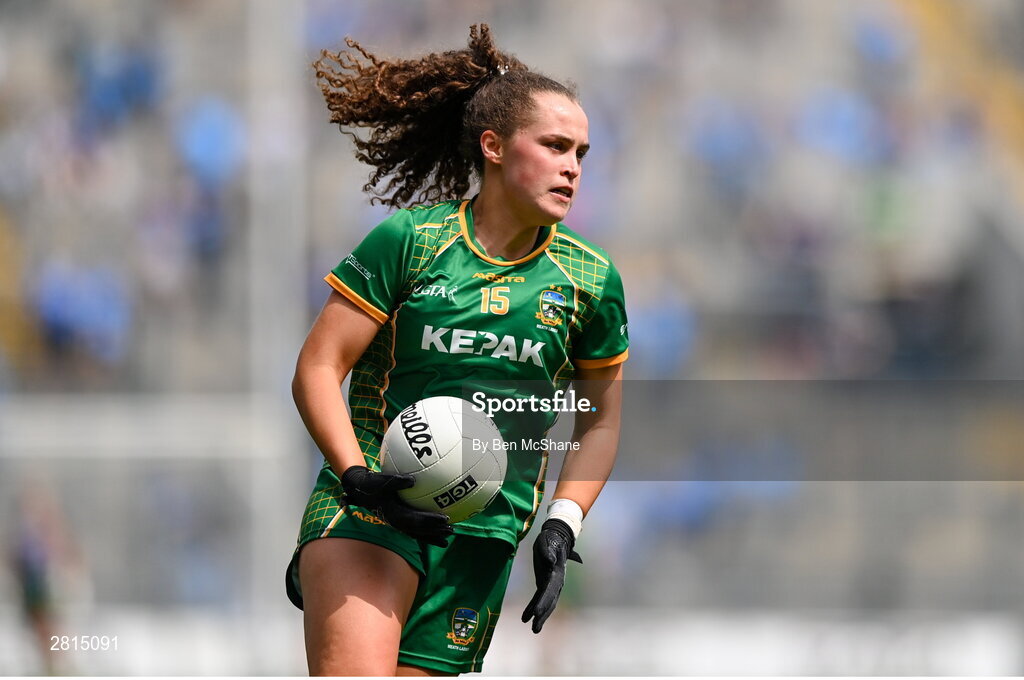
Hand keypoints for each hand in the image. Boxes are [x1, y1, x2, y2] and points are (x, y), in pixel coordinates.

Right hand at [340, 465, 452, 546]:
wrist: (361, 491)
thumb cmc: (372, 484)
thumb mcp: (380, 481)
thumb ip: (395, 481)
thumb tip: (412, 480)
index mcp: (393, 514)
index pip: (414, 519)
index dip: (429, 520)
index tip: (444, 518)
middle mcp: (397, 521)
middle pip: (419, 530)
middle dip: (435, 531)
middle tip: (450, 530)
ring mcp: (398, 523)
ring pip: (417, 532)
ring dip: (432, 536)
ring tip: (448, 537)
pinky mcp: (399, 520)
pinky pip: (414, 528)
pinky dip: (426, 531)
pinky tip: (438, 529)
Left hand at [521, 518, 581, 632]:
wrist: (556, 537)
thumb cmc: (549, 538)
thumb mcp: (545, 542)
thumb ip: (547, 551)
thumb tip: (549, 562)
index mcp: (556, 573)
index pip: (550, 591)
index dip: (543, 602)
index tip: (536, 613)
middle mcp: (556, 581)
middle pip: (550, 601)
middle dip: (543, 615)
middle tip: (534, 629)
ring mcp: (551, 583)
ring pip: (547, 603)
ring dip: (540, 616)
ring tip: (533, 629)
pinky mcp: (545, 583)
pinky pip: (539, 598)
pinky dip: (533, 607)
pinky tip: (525, 617)